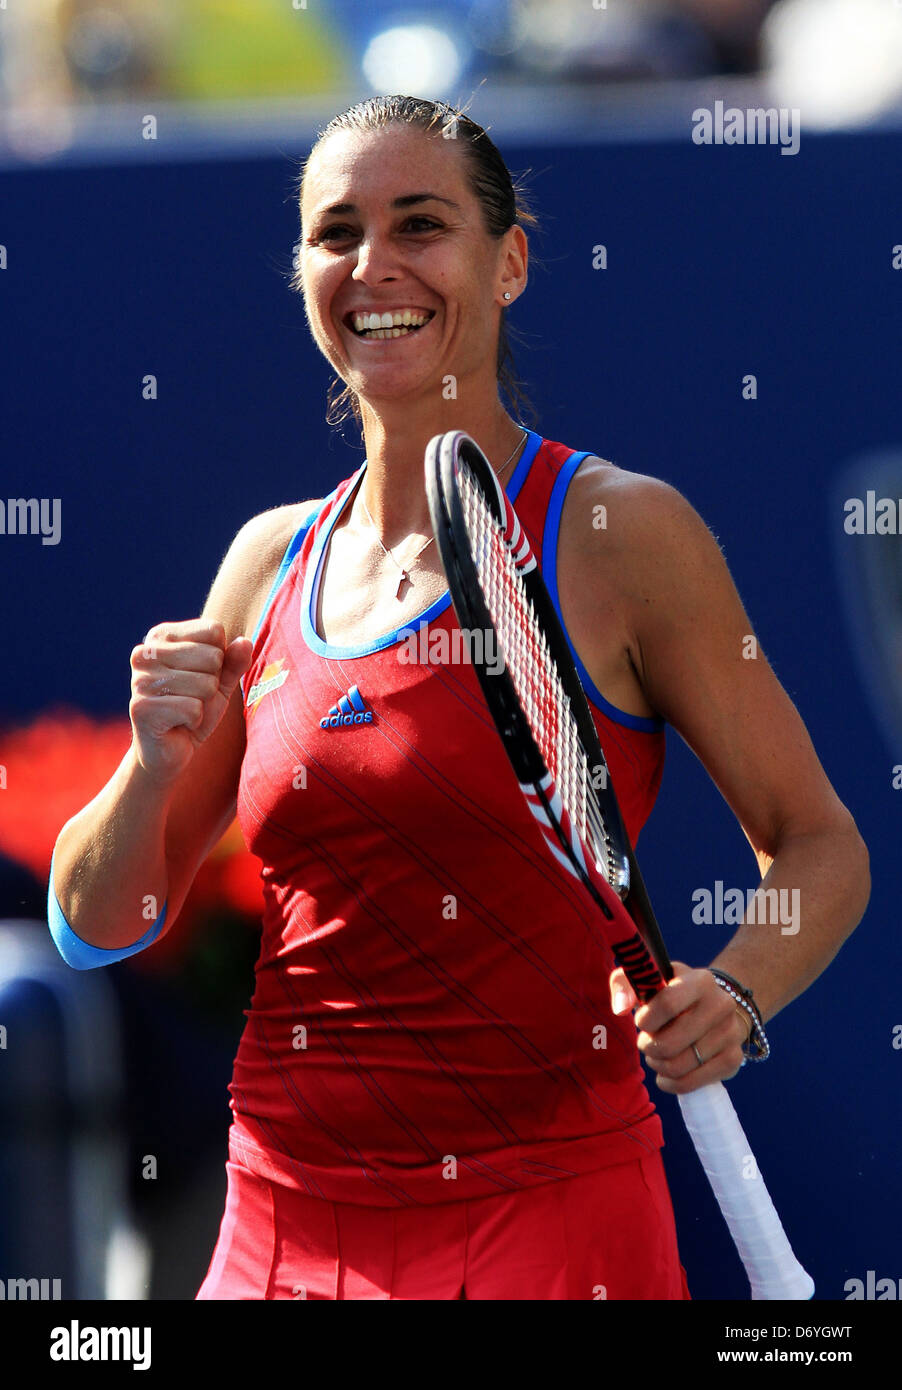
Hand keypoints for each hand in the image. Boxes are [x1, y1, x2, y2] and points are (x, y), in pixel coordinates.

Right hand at [129, 620, 252, 785]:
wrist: (170, 749)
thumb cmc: (195, 708)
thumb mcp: (220, 681)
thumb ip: (234, 661)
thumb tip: (245, 642)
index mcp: (161, 636)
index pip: (214, 630)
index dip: (219, 658)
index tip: (199, 675)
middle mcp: (145, 652)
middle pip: (213, 657)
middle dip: (212, 684)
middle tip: (192, 698)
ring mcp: (140, 680)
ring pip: (205, 684)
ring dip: (203, 704)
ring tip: (184, 711)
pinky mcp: (141, 708)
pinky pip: (193, 709)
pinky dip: (194, 720)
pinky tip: (178, 724)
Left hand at [609, 960, 751, 1093]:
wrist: (716, 1006)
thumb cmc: (673, 993)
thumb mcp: (650, 979)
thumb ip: (624, 984)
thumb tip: (620, 1008)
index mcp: (700, 980)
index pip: (667, 1003)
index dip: (646, 1019)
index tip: (641, 1022)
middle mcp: (722, 1005)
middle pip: (671, 1043)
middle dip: (648, 1047)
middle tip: (646, 1042)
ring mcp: (731, 1034)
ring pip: (678, 1066)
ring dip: (658, 1064)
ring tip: (656, 1055)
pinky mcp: (733, 1060)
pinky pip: (691, 1083)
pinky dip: (671, 1083)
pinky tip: (666, 1074)